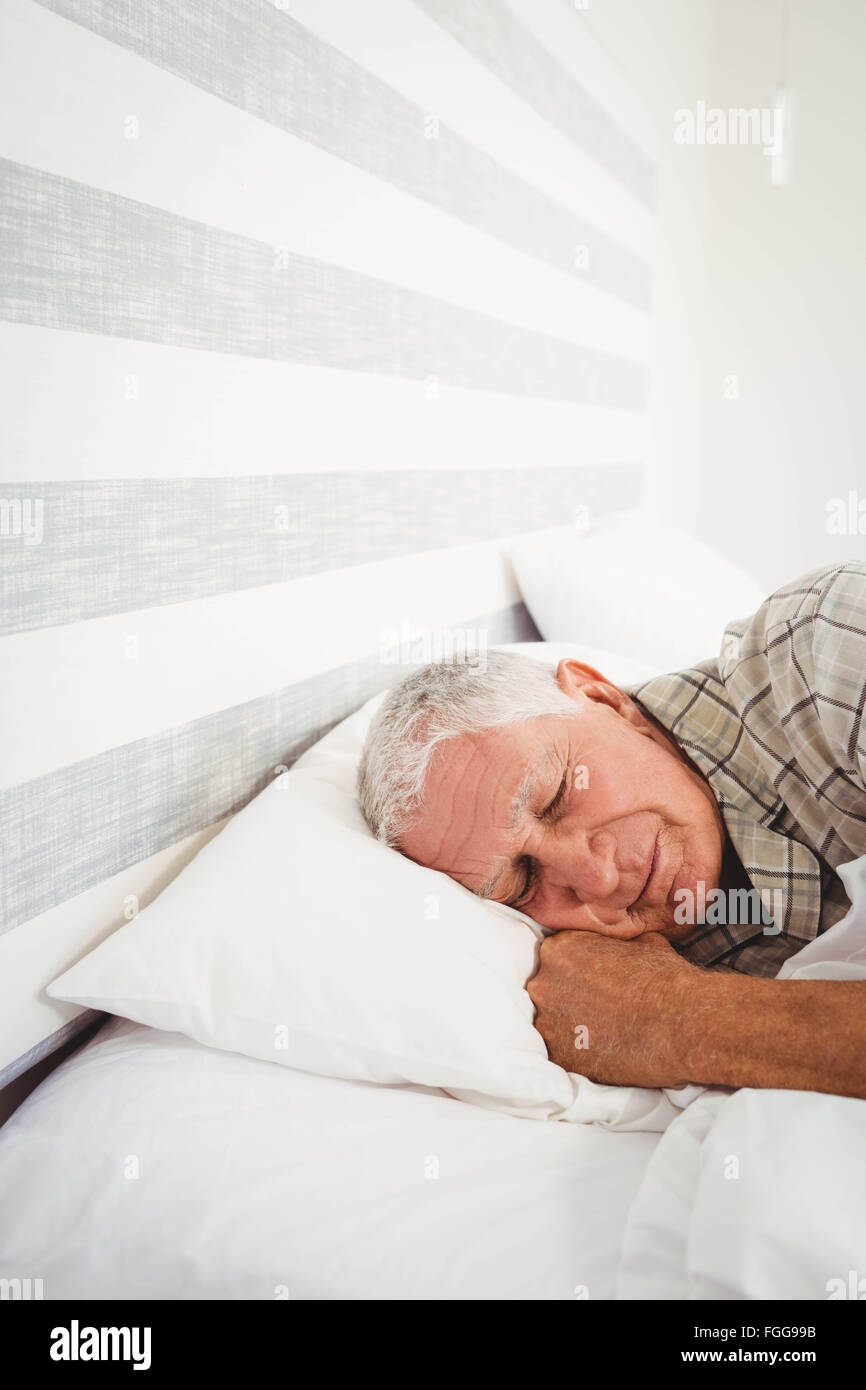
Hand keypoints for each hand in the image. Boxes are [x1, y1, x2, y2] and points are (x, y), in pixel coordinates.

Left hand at [527, 930, 701, 1086]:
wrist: (680, 1023)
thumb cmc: (664, 978)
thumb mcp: (639, 941)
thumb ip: (613, 942)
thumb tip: (619, 942)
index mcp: (558, 949)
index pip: (555, 958)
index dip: (575, 972)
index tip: (591, 983)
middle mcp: (544, 983)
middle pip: (548, 990)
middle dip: (568, 998)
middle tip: (598, 1007)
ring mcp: (547, 1022)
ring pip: (551, 1023)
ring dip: (570, 1027)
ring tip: (603, 1031)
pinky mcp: (559, 1056)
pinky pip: (562, 1053)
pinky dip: (578, 1053)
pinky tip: (604, 1050)